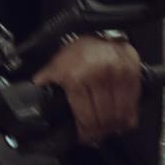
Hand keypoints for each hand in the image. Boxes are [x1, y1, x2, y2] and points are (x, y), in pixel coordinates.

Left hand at [38, 32, 145, 151]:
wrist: (99, 28)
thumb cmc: (78, 49)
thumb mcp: (56, 65)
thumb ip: (45, 82)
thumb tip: (31, 98)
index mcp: (77, 76)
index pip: (86, 118)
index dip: (85, 133)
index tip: (85, 136)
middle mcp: (99, 74)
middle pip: (104, 120)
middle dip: (100, 131)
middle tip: (96, 132)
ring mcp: (118, 73)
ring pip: (120, 116)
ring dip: (114, 125)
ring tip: (108, 126)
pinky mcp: (133, 71)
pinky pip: (134, 104)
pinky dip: (128, 115)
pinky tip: (121, 116)